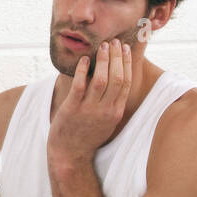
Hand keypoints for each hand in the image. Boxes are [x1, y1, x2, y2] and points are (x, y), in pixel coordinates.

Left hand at [47, 38, 132, 172]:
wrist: (70, 154)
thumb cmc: (88, 136)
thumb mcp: (107, 121)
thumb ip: (112, 103)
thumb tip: (115, 79)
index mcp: (115, 112)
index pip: (125, 83)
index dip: (126, 63)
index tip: (125, 49)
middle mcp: (105, 110)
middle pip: (117, 78)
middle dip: (117, 57)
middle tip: (114, 42)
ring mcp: (89, 110)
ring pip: (101, 80)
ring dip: (103, 60)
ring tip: (102, 46)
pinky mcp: (72, 109)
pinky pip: (80, 86)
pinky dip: (83, 71)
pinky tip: (84, 59)